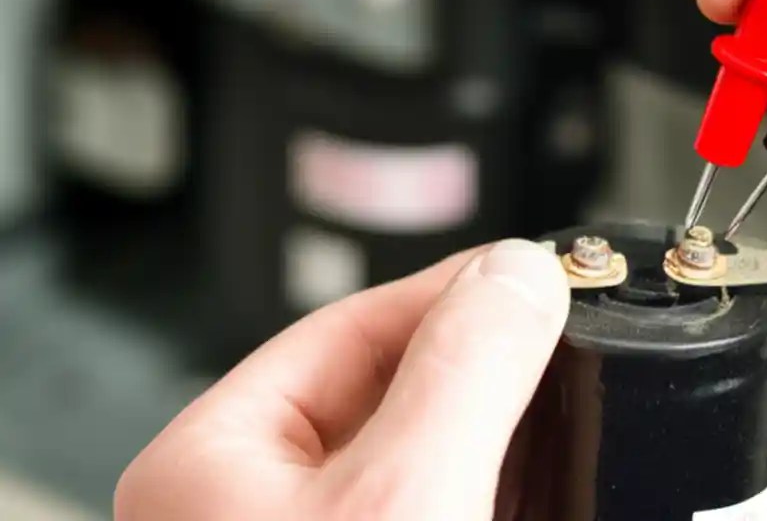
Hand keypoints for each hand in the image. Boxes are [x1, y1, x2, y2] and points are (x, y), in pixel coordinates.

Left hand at [114, 240, 568, 519]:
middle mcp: (247, 507)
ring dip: (488, 420)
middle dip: (475, 356)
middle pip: (381, 387)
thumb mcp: (410, 494)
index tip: (527, 275)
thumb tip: (517, 272)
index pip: (340, 328)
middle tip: (552, 328)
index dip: (446, 290)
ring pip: (410, 452)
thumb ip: (463, 370)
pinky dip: (485, 481)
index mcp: (208, 468)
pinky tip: (530, 473)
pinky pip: (426, 502)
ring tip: (555, 395)